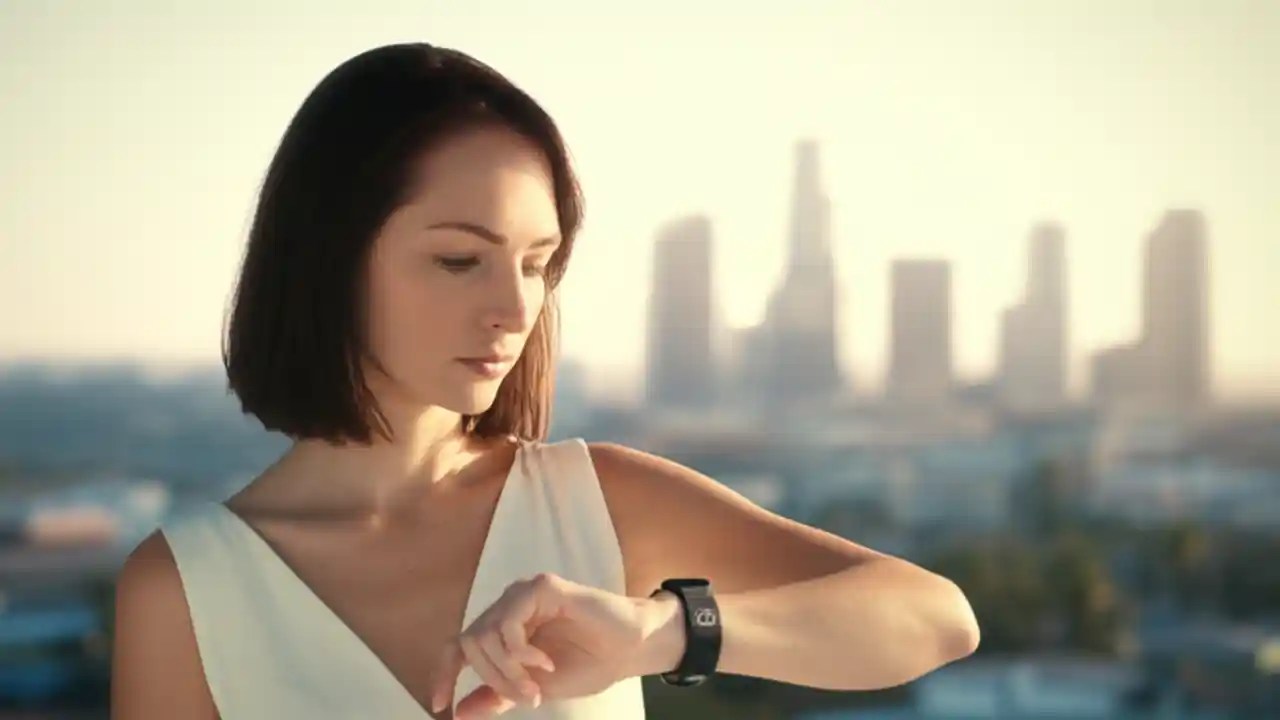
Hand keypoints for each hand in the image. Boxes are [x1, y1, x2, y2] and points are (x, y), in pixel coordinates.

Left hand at [430, 572, 651, 718]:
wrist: (630, 650)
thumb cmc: (589, 664)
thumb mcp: (535, 688)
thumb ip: (498, 695)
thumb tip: (459, 714)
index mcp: (505, 628)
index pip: (459, 646)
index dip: (444, 674)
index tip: (441, 705)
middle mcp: (509, 606)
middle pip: (470, 643)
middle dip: (494, 679)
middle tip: (526, 697)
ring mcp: (523, 594)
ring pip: (484, 634)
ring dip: (507, 669)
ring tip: (537, 683)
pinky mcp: (541, 587)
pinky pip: (507, 622)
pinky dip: (520, 651)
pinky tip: (544, 661)